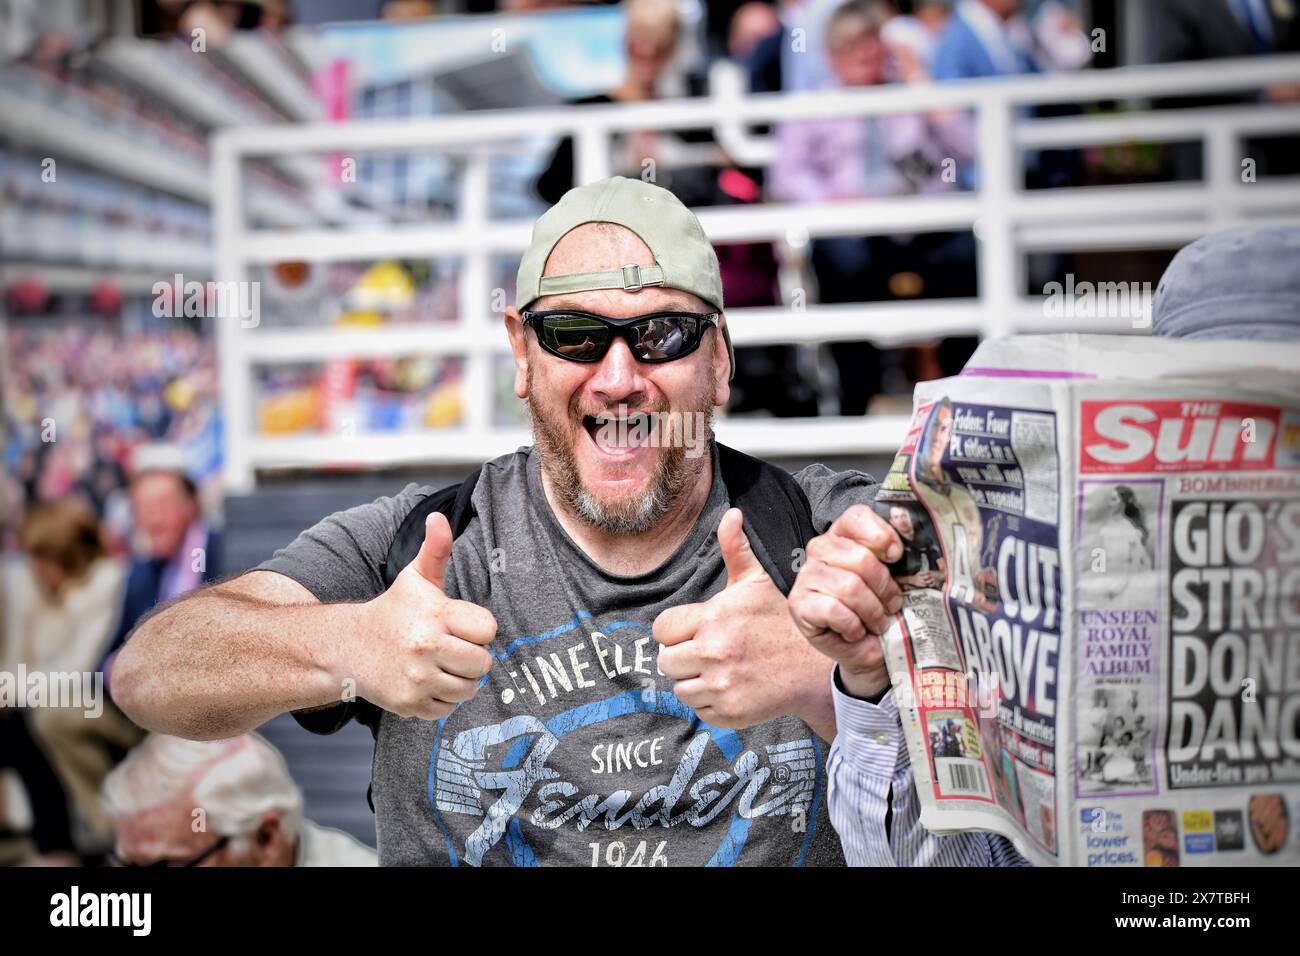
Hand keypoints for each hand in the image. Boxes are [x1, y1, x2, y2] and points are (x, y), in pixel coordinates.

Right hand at [347, 513, 495, 719]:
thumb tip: (439, 517)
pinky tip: (427, 681)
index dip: (478, 628)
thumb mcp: (415, 578)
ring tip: (441, 665)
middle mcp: (426, 647)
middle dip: (472, 657)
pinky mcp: (409, 704)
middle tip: (452, 648)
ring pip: (468, 689)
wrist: (347, 647)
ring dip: (460, 680)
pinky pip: (449, 708)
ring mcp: (417, 678)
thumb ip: (435, 550)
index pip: (487, 629)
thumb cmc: (393, 611)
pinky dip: (443, 698)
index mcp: (435, 614)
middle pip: (482, 663)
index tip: (461, 625)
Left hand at [653, 509, 831, 728]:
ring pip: (680, 688)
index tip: (694, 631)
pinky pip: (700, 710)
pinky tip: (733, 686)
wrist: (814, 667)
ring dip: (695, 681)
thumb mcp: (757, 582)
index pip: (662, 630)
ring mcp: (722, 685)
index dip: (675, 631)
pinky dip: (711, 703)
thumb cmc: (779, 621)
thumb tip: (732, 513)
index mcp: (713, 618)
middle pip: (666, 662)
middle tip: (708, 652)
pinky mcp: (731, 712)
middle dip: (682, 657)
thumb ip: (736, 549)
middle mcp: (714, 652)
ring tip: (722, 669)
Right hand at [788, 504, 903, 699]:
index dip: (881, 535)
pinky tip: (854, 632)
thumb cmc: (880, 607)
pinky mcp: (798, 604)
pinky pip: (834, 611)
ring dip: (872, 612)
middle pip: (860, 558)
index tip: (896, 557)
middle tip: (891, 605)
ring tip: (877, 623)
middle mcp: (820, 549)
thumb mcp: (895, 578)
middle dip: (884, 588)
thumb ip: (897, 556)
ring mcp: (806, 576)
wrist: (868, 647)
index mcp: (844, 535)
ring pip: (849, 587)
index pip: (857, 517)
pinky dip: (853, 627)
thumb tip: (907, 538)